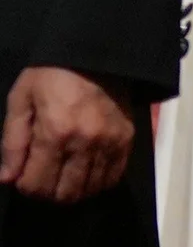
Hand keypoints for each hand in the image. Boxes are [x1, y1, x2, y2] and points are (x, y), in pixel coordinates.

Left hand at [0, 68, 134, 203]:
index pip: (36, 184)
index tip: (23, 176)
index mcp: (55, 132)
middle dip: (47, 192)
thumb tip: (6, 178)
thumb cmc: (51, 74)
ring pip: (89, 190)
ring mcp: (109, 143)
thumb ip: (12, 141)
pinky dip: (97, 183)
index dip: (25, 186)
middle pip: (64, 194)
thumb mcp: (21, 99)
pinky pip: (113, 178)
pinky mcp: (126, 140)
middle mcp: (85, 143)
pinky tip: (85, 172)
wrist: (95, 53)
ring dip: (72, 190)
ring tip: (63, 175)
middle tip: (43, 177)